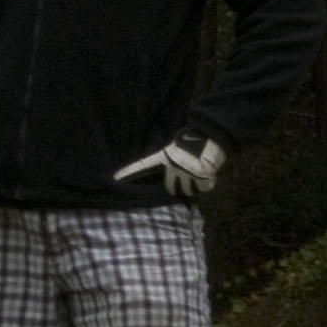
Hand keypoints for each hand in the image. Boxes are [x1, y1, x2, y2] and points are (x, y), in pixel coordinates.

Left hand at [111, 135, 227, 198]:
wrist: (212, 136)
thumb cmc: (195, 139)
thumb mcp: (177, 147)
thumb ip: (171, 161)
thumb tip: (171, 178)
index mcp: (165, 157)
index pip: (143, 165)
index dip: (129, 172)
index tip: (115, 178)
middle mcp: (173, 167)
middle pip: (170, 188)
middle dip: (178, 185)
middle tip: (188, 176)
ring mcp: (186, 174)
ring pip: (187, 191)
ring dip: (194, 185)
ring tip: (200, 172)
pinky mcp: (200, 179)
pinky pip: (202, 189)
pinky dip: (207, 184)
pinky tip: (208, 174)